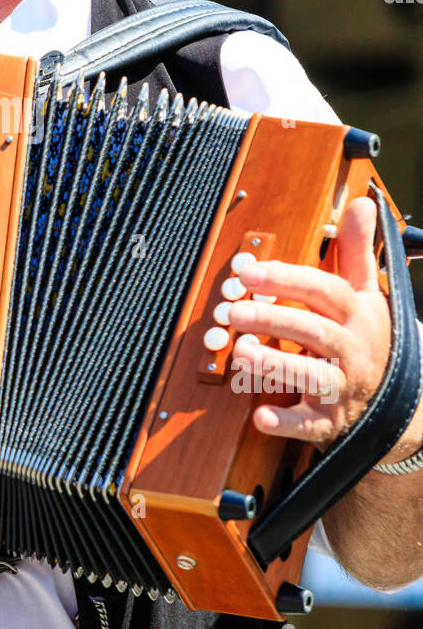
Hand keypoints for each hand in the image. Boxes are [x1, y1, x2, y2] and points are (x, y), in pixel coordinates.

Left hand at [226, 197, 392, 448]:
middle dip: (273, 320)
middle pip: (314, 331)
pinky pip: (309, 426)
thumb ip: (357, 251)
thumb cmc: (367, 339)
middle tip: (233, 311)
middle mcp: (352, 351)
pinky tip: (261, 417)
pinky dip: (286, 423)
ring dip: (276, 366)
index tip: (250, 272)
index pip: (326, 291)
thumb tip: (362, 203)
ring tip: (242, 353)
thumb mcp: (367, 294)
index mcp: (358, 316)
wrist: (395, 403)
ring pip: (312, 376)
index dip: (289, 280)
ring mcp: (342, 388)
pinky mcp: (329, 422)